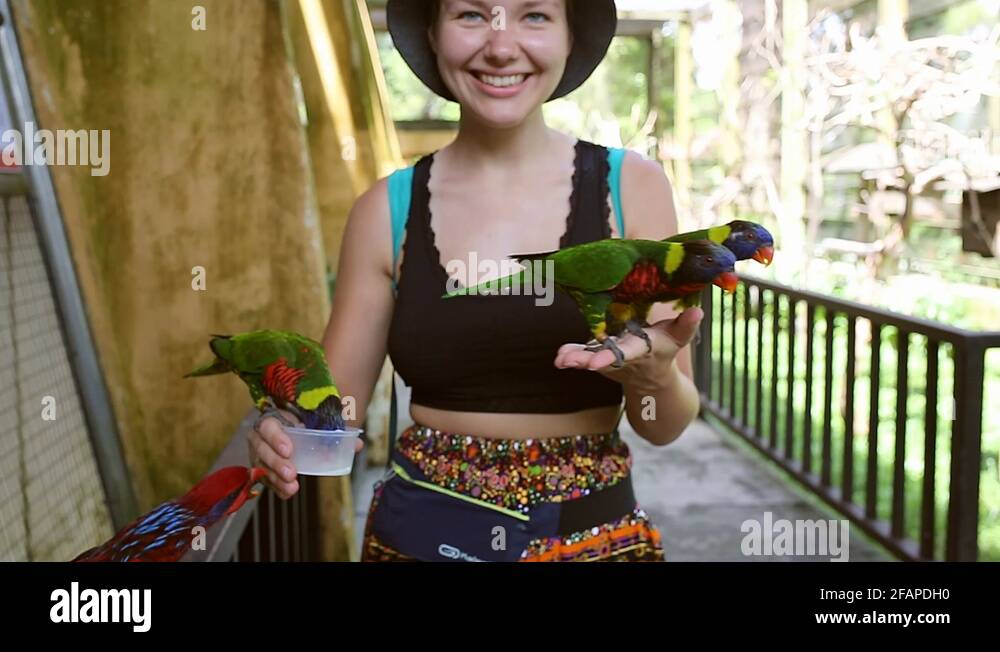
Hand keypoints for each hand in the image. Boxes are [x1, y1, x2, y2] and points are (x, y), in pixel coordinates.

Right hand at [246, 409, 364, 499]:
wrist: (293, 428)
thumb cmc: (303, 423)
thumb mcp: (316, 423)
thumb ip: (335, 430)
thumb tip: (356, 444)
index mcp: (273, 420)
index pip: (268, 426)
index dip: (276, 438)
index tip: (289, 450)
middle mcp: (261, 437)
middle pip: (262, 449)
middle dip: (276, 463)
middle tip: (292, 473)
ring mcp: (259, 454)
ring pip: (261, 466)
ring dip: (276, 478)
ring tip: (292, 486)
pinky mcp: (262, 468)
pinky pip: (265, 479)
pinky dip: (277, 487)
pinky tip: (288, 493)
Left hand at [554, 307, 703, 388]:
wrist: (652, 380)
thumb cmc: (663, 350)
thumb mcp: (677, 338)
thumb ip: (686, 325)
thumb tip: (698, 311)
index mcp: (644, 350)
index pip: (629, 352)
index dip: (613, 356)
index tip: (595, 363)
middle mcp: (624, 359)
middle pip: (605, 359)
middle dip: (589, 361)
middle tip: (570, 361)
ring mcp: (609, 361)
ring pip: (591, 360)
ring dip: (576, 359)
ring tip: (561, 359)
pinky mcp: (599, 359)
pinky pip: (584, 356)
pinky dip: (571, 354)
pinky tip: (559, 355)